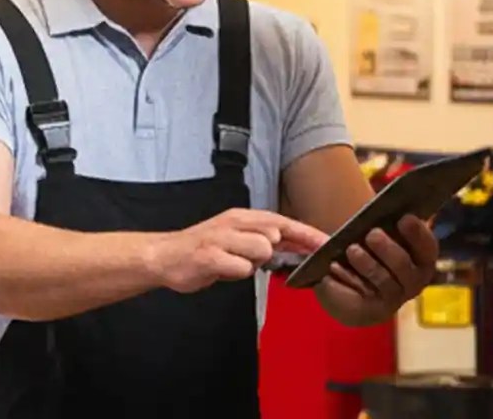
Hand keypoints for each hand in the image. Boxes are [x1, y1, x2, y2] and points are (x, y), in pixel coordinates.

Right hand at [148, 208, 329, 293]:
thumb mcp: (236, 240)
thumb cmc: (203, 250)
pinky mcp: (210, 255)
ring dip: (252, 263)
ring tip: (232, 264)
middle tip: (269, 260)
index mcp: (241, 217)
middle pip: (275, 233)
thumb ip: (263, 241)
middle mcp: (233, 223)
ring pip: (261, 250)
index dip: (307, 233)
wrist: (165, 256)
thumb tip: (295, 247)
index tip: (328, 243)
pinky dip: (236, 273)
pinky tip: (222, 271)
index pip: (283, 222)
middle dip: (279, 250)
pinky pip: (240, 268)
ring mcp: (221, 238)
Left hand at [316, 215, 437, 325]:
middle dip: (390, 250)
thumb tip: (400, 190)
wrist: (345, 280)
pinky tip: (333, 269)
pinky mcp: (372, 312)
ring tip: (351, 249)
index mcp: (420, 257)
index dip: (419, 233)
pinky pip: (361, 298)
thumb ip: (387, 213)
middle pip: (406, 267)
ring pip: (385, 282)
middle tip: (372, 233)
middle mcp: (413, 280)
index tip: (405, 216)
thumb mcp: (374, 225)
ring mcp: (394, 298)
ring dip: (368, 265)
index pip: (427, 247)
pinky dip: (346, 281)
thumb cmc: (364, 244)